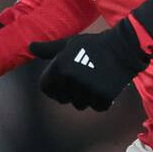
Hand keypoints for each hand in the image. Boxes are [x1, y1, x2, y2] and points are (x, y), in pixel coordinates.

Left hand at [28, 19, 150, 111]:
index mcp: (59, 67)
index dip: (53, 86)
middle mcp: (71, 80)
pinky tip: (105, 86)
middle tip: (83, 78)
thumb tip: (29, 47)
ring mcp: (87, 89)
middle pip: (63, 99)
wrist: (123, 47)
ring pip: (80, 105)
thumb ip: (48, 49)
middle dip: (70, 92)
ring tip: (95, 81)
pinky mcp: (103, 96)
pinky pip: (97, 107)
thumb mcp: (69, 44)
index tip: (63, 82)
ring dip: (86, 97)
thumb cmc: (93, 45)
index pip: (45, 88)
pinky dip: (101, 100)